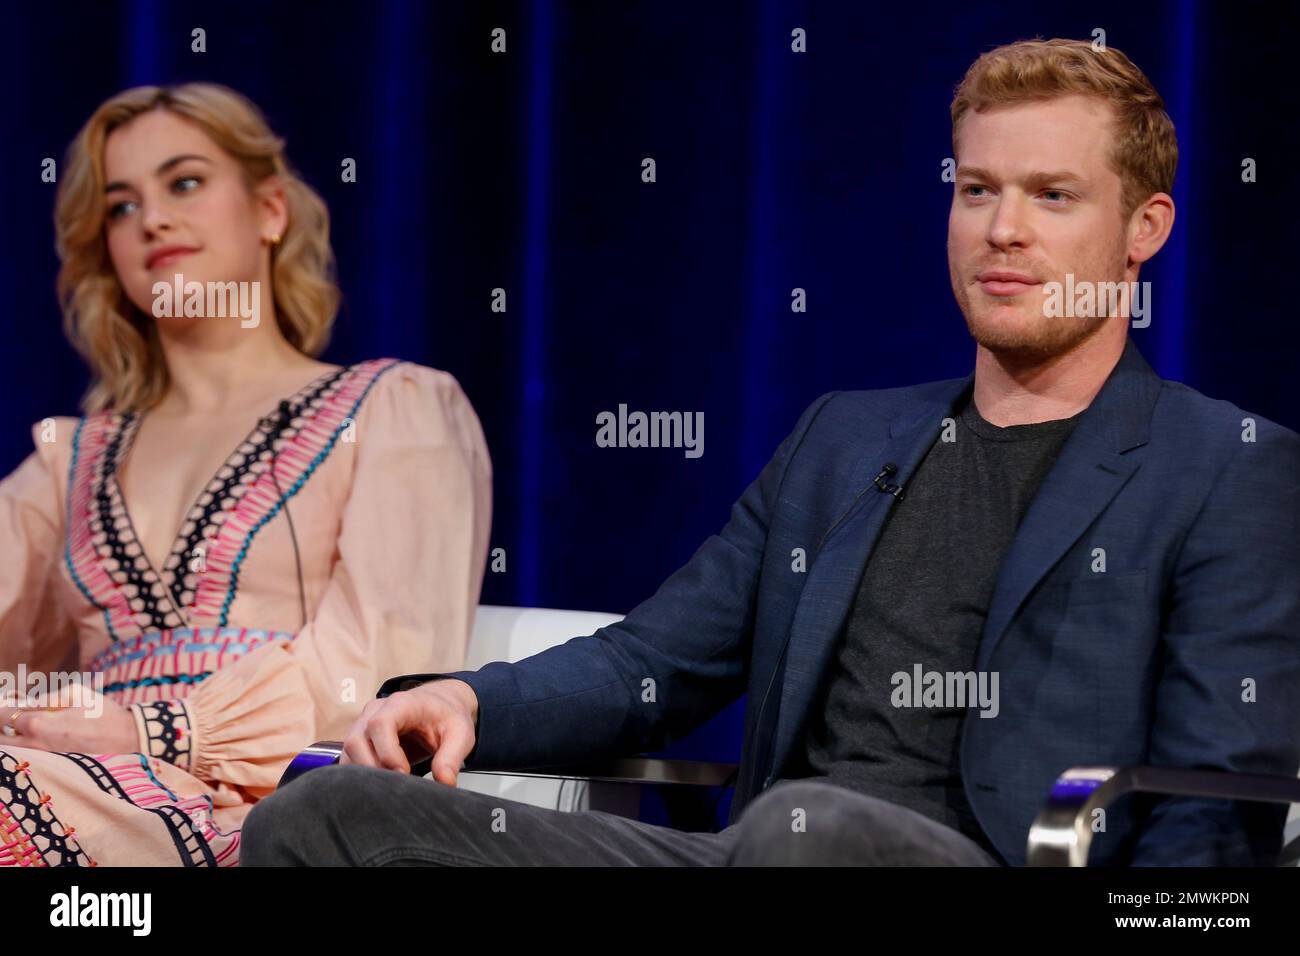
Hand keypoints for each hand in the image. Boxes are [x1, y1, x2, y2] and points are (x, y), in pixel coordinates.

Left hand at [0, 684, 136, 753]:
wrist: (125, 737)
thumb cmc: (102, 711)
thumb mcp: (75, 693)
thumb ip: (45, 697)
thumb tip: (27, 703)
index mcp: (39, 722)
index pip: (4, 715)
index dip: (2, 707)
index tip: (6, 702)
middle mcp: (35, 743)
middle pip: (2, 737)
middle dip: (3, 724)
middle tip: (9, 715)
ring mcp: (43, 756)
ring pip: (12, 748)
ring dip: (10, 736)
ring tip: (16, 726)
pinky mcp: (52, 762)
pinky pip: (26, 754)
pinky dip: (21, 746)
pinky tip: (29, 737)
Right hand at [339, 678, 478, 785]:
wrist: (440, 705)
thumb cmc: (448, 716)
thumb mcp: (460, 734)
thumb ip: (452, 757)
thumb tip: (445, 783)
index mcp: (401, 704)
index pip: (380, 724)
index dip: (387, 752)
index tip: (404, 773)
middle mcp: (375, 710)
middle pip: (356, 740)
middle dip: (373, 768)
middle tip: (396, 785)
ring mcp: (364, 723)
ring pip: (348, 751)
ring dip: (364, 774)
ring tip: (389, 787)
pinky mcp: (360, 737)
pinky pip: (348, 758)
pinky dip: (359, 775)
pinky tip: (379, 785)